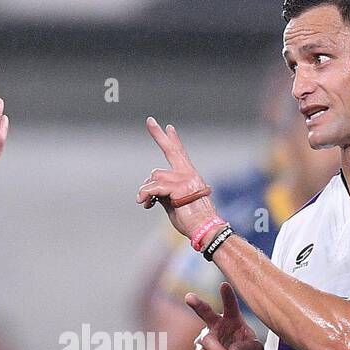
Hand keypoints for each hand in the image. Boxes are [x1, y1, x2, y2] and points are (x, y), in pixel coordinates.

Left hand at [136, 117, 219, 238]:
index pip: (179, 153)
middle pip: (171, 150)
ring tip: (145, 202)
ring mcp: (185, 179)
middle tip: (150, 120)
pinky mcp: (178, 188)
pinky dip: (145, 194)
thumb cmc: (192, 221)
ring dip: (146, 190)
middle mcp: (188, 174)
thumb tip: (150, 194)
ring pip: (155, 176)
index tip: (168, 127)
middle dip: (158, 135)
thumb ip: (164, 193)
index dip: (173, 140)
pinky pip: (154, 188)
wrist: (206, 230)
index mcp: (189, 176)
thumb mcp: (175, 203)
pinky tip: (144, 202)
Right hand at [184, 282, 263, 349]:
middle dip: (197, 304)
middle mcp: (217, 324)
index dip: (227, 295)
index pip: (230, 305)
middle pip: (205, 312)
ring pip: (208, 340)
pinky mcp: (201, 349)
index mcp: (233, 318)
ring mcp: (207, 336)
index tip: (224, 285)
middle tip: (189, 297)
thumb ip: (247, 348)